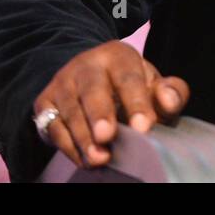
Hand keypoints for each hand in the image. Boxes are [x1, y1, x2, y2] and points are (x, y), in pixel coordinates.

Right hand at [33, 41, 190, 168]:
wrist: (90, 81)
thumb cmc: (131, 88)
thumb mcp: (154, 86)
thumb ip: (171, 93)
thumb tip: (168, 101)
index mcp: (117, 55)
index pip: (128, 77)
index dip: (137, 102)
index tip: (144, 127)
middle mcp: (86, 65)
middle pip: (92, 89)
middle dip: (100, 113)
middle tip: (108, 136)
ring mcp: (62, 83)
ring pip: (70, 110)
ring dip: (83, 137)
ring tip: (99, 158)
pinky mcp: (44, 103)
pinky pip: (53, 127)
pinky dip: (68, 147)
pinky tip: (85, 160)